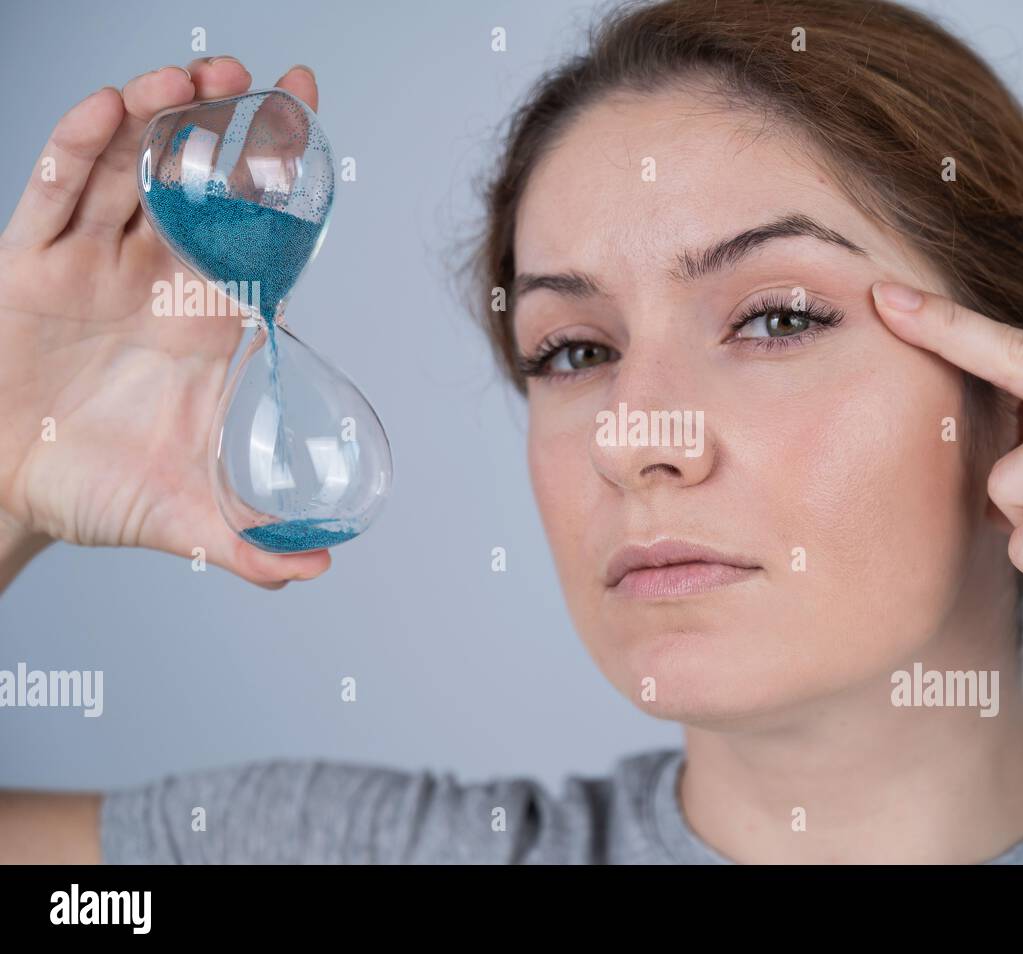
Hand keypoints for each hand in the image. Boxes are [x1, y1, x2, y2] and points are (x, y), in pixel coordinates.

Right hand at [0, 58, 328, 587]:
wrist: (4, 493)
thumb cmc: (96, 490)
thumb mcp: (183, 517)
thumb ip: (247, 544)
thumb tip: (316, 571)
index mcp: (209, 323)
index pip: (258, 238)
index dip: (286, 185)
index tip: (315, 125)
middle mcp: (158, 280)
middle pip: (200, 187)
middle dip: (232, 132)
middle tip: (270, 82)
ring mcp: (93, 264)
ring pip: (132, 173)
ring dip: (163, 120)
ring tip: (200, 76)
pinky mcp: (28, 263)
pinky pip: (54, 192)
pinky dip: (79, 148)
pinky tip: (111, 107)